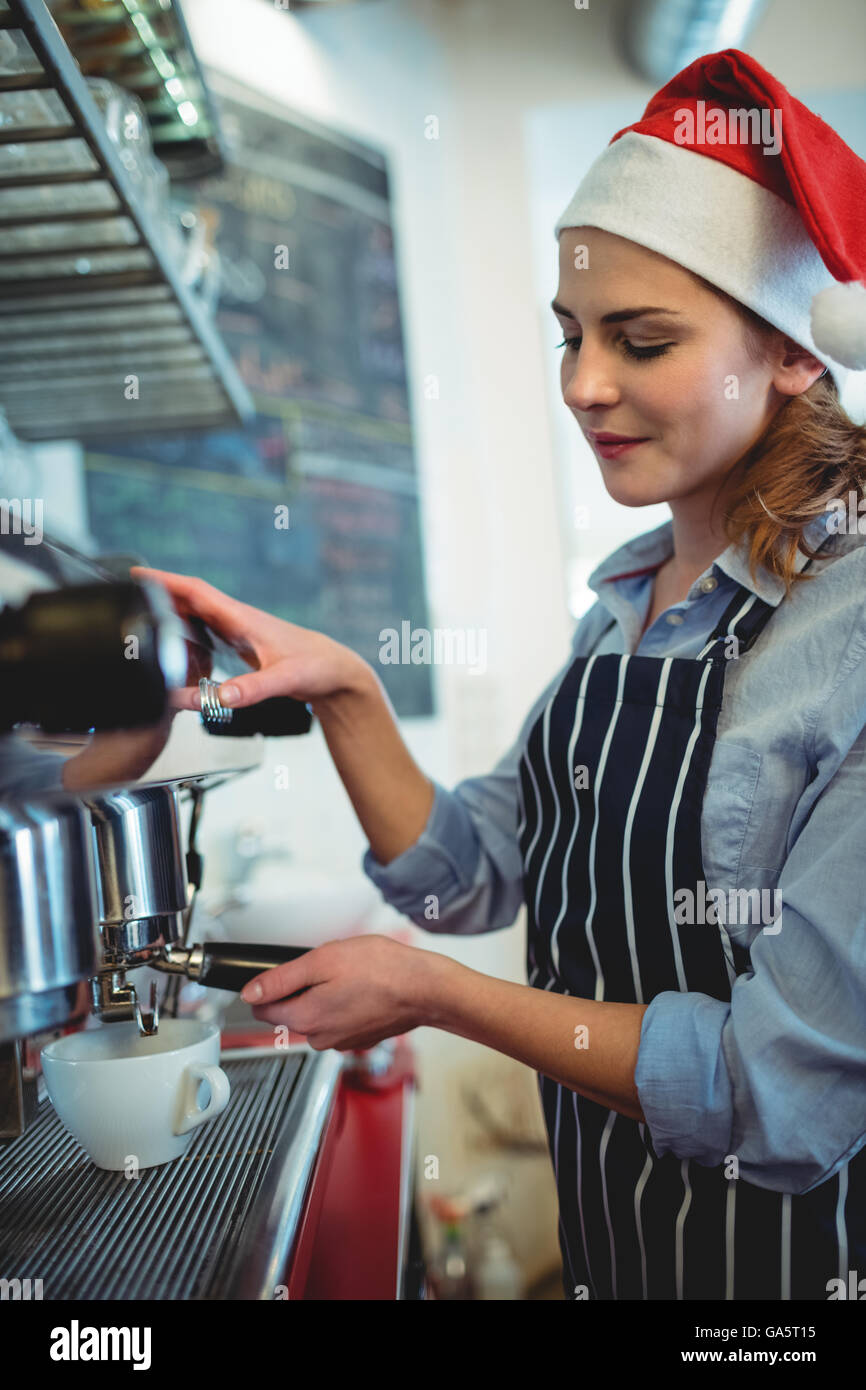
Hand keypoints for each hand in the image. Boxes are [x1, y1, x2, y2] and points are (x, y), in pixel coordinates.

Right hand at [129, 567, 371, 710]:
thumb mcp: (283, 680)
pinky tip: (178, 653)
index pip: (196, 591)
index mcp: (242, 619)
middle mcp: (237, 620)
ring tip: (145, 625)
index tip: (137, 574)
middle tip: (126, 599)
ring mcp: (238, 630)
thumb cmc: (316, 666)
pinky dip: (187, 638)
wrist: (335, 671)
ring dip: (170, 617)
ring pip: (195, 616)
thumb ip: (251, 689)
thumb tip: (220, 697)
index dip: (165, 581)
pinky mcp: (241, 643)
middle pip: (189, 600)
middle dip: (157, 596)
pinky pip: (206, 633)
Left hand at [240, 935, 441, 1051]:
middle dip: (300, 990)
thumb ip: (283, 978)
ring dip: (323, 997)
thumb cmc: (382, 969)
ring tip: (349, 977)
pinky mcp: (360, 1040)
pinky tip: (362, 990)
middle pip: (289, 1013)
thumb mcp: (324, 959)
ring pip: (314, 1017)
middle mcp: (320, 1038)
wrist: (425, 989)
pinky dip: (343, 1006)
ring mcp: (342, 1042)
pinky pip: (338, 1021)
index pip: (262, 1009)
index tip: (286, 971)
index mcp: (306, 1018)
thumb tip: (250, 992)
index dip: (268, 986)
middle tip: (327, 967)